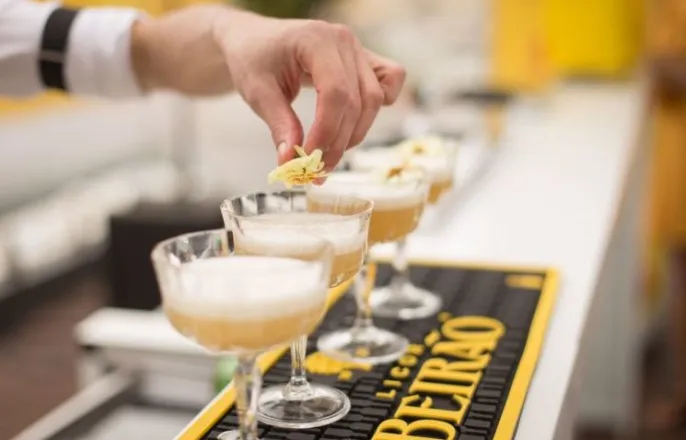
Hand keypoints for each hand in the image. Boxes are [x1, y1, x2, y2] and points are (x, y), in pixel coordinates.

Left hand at [132, 5, 405, 169]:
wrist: (255, 40)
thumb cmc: (253, 59)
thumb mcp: (257, 93)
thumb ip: (279, 125)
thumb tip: (292, 162)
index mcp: (316, 40)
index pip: (336, 93)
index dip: (327, 132)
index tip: (308, 159)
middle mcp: (344, 41)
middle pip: (357, 101)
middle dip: (339, 142)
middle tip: (316, 170)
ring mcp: (358, 49)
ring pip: (373, 100)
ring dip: (354, 135)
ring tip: (328, 157)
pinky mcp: (364, 60)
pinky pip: (389, 82)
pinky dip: (377, 108)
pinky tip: (353, 125)